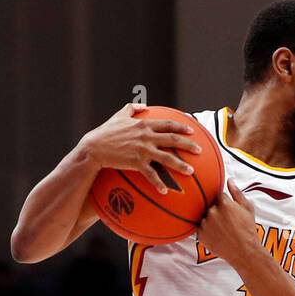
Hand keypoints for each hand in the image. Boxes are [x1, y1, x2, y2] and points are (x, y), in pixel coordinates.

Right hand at [82, 103, 200, 195]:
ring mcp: (142, 149)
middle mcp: (146, 136)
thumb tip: (142, 104)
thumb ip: (131, 108)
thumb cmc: (106, 132)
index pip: (167, 124)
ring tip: (191, 172)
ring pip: (166, 158)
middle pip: (172, 139)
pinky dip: (159, 183)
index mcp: (144, 123)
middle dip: (188, 145)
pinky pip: (151, 175)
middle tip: (200, 151)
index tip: (192, 131)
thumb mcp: (119, 116)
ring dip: (180, 166)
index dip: (181, 126)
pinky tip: (166, 191)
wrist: (94, 147)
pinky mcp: (136, 163)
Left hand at [196, 181, 259, 263]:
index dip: (224, 202)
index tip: (229, 210)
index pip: (219, 195)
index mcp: (224, 204)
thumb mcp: (248, 209)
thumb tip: (229, 180)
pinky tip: (217, 235)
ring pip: (205, 216)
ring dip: (210, 221)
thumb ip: (237, 193)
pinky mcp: (201, 235)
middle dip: (217, 211)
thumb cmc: (248, 231)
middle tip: (227, 222)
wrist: (245, 253)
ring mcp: (206, 224)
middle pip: (211, 206)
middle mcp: (213, 212)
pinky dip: (206, 231)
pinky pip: (201, 228)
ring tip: (222, 230)